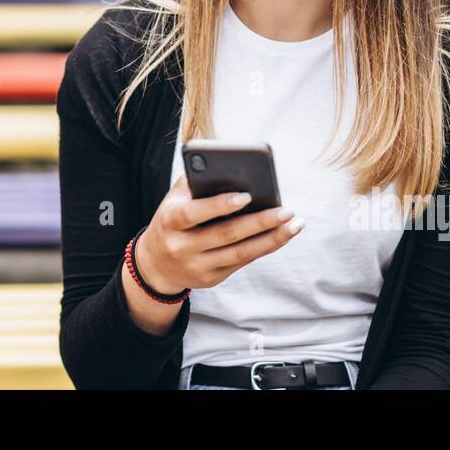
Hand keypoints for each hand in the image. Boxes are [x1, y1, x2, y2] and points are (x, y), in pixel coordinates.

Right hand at [134, 172, 304, 294]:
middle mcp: (182, 246)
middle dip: (260, 222)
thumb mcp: (174, 198)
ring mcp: (197, 266)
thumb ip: (197, 182)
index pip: (195, 212)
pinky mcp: (211, 279)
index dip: (220, 205)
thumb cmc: (172, 219)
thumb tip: (234, 170)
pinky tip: (282, 235)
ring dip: (271, 239)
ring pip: (240, 253)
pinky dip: (264, 248)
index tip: (247, 195)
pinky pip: (242, 262)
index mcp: (170, 220)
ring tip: (295, 224)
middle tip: (287, 210)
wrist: (155, 264)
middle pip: (226, 235)